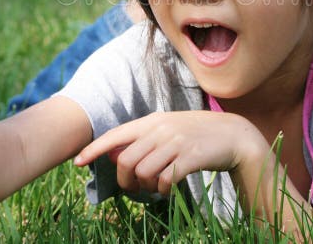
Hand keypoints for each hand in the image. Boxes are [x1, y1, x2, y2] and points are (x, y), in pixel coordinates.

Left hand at [74, 111, 266, 195]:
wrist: (234, 135)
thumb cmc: (197, 135)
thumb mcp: (169, 130)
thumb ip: (144, 139)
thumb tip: (113, 155)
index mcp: (153, 121)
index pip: (116, 135)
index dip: (94, 149)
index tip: (78, 162)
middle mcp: (161, 129)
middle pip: (125, 160)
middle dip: (124, 181)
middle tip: (134, 188)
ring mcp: (176, 143)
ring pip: (143, 172)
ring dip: (145, 187)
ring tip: (155, 188)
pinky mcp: (190, 157)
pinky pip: (165, 180)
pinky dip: (163, 190)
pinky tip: (168, 190)